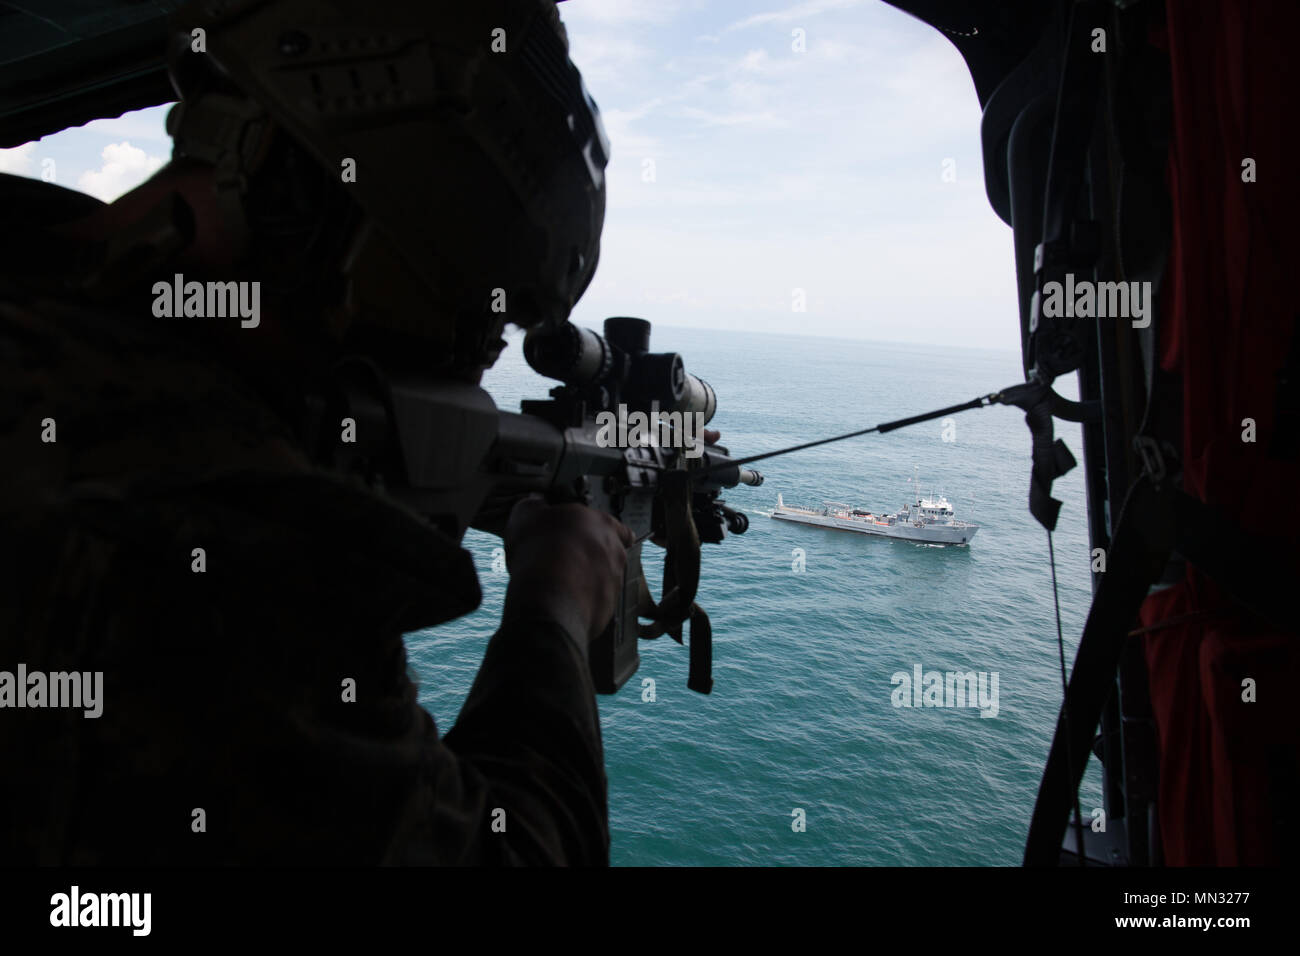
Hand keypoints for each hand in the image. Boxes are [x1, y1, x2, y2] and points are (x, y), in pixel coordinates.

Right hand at [501, 496, 635, 646]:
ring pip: (603, 578)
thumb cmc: (541, 553)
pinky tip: (559, 600)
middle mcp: (615, 551)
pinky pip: (594, 602)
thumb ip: (534, 506)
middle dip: (589, 556)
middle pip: (609, 552)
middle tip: (563, 558)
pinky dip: (580, 601)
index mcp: (602, 523)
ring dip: (585, 579)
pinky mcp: (607, 607)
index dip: (596, 530)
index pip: (614, 524)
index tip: (579, 534)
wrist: (548, 598)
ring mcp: (614, 581)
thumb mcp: (526, 515)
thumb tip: (533, 504)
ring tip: (557, 582)